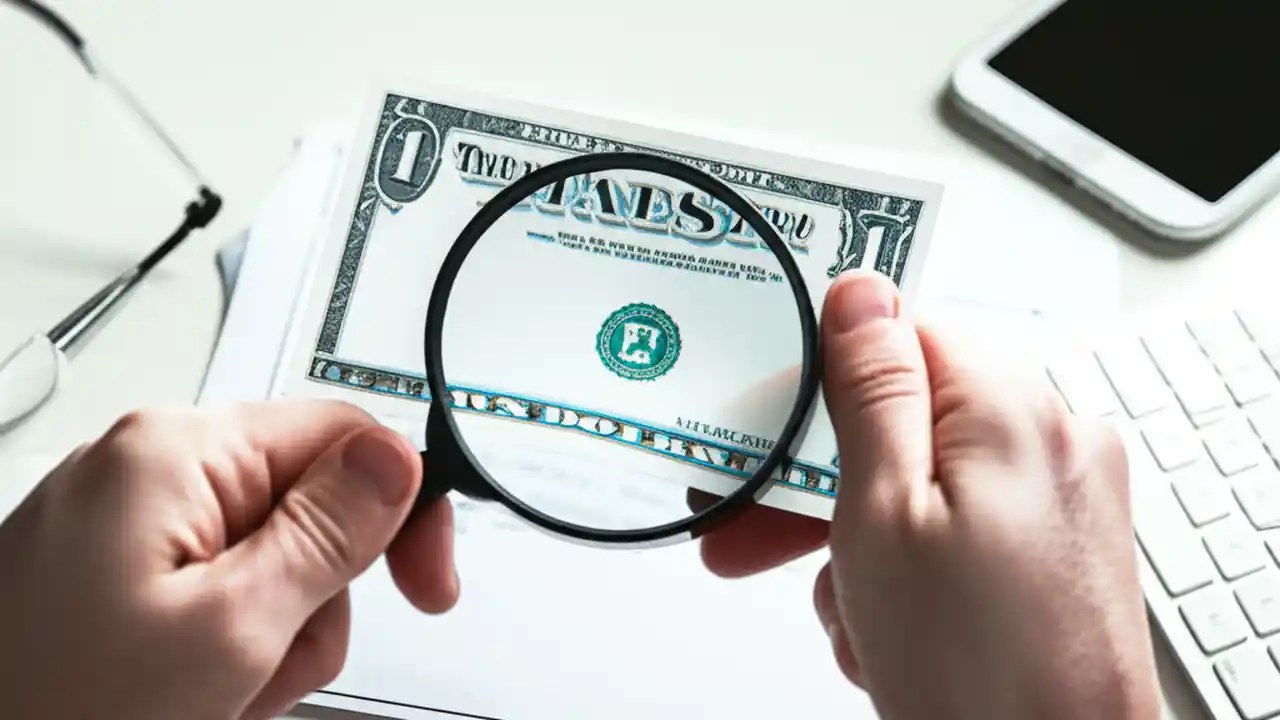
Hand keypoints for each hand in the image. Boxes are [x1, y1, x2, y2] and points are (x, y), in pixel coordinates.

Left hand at [0, 400, 457, 719]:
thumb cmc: (60, 711)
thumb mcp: (230, 629)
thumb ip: (328, 533)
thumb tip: (398, 456)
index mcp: (175, 453)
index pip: (345, 435)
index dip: (404, 511)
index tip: (426, 585)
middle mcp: (145, 467)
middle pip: (309, 504)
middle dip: (315, 595)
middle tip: (276, 660)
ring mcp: (123, 521)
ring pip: (270, 558)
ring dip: (271, 633)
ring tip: (219, 690)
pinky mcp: (111, 567)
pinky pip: (217, 586)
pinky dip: (226, 641)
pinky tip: (190, 689)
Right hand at [701, 271, 1160, 719]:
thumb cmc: (979, 669)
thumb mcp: (883, 515)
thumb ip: (869, 392)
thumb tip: (860, 292)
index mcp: (1012, 409)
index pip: (900, 334)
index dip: (821, 381)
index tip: (769, 426)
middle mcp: (1055, 437)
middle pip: (909, 418)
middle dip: (832, 483)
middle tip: (762, 537)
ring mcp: (1068, 495)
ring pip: (929, 481)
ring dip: (868, 540)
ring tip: (853, 613)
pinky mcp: (1065, 545)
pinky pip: (966, 525)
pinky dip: (918, 567)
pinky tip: (893, 627)